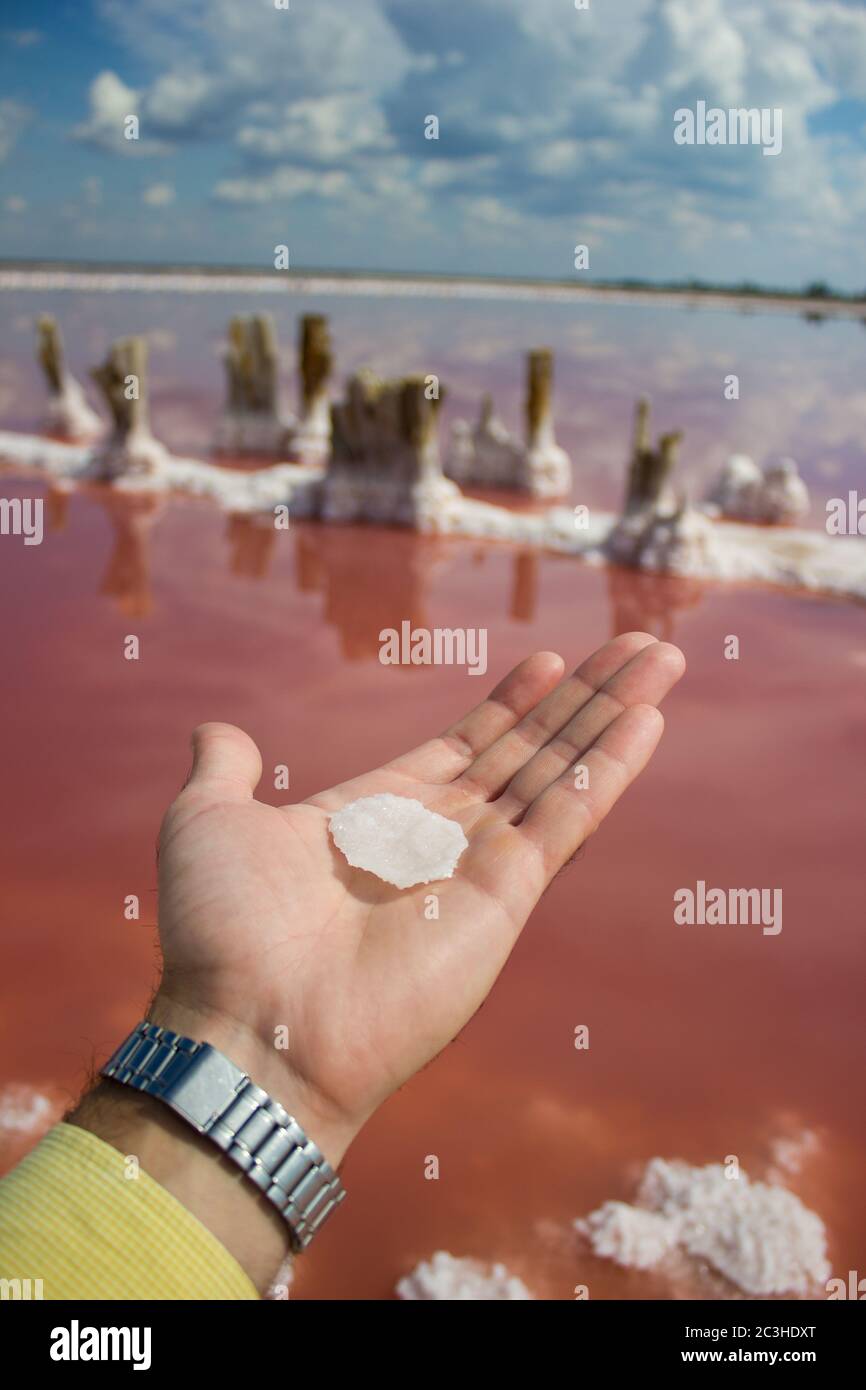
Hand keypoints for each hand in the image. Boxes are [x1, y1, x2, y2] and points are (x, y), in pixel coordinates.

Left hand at [152, 632, 684, 1167]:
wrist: (252, 1024)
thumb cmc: (223, 934)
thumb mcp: (208, 824)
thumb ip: (224, 770)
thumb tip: (219, 731)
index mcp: (380, 813)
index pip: (466, 746)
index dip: (510, 703)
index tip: (548, 659)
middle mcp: (441, 836)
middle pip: (531, 750)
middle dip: (584, 697)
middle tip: (639, 647)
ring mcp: (480, 864)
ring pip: (563, 772)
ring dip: (613, 715)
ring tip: (660, 660)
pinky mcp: (509, 893)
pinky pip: (571, 817)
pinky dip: (611, 768)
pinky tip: (647, 722)